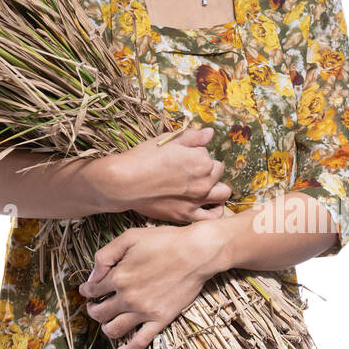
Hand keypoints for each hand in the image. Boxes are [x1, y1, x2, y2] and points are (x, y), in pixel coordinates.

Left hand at [77, 221, 225, 348]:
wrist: (196, 253)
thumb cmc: (164, 241)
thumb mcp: (129, 237)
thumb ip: (105, 255)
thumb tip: (92, 276)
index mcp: (118, 276)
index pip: (93, 289)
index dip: (86, 290)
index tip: (86, 289)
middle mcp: (127, 297)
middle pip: (99, 312)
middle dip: (92, 310)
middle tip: (94, 306)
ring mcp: (143, 311)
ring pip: (114, 329)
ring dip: (105, 327)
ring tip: (106, 322)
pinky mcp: (160, 320)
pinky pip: (139, 342)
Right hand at [95, 125, 231, 222]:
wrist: (124, 182)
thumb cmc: (143, 158)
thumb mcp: (167, 140)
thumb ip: (192, 136)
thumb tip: (210, 133)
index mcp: (201, 159)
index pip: (208, 153)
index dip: (196, 153)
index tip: (183, 156)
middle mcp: (204, 180)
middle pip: (217, 171)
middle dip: (207, 168)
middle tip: (189, 170)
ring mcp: (197, 199)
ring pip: (223, 193)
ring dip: (217, 187)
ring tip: (204, 185)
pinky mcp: (188, 214)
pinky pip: (213, 216)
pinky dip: (215, 210)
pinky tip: (209, 204)